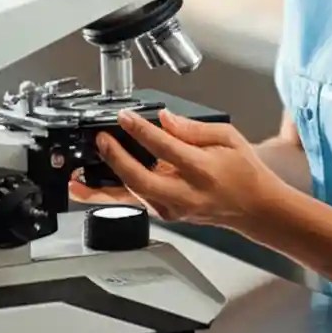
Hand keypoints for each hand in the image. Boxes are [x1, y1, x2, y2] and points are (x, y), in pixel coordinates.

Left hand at [68, 109, 285, 231]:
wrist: (253, 206)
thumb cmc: (244, 171)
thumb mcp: (228, 137)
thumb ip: (193, 128)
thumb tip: (164, 118)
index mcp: (202, 170)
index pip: (165, 147)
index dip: (141, 130)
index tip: (125, 117)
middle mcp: (186, 193)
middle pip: (140, 179)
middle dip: (115, 159)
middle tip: (101, 141)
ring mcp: (174, 208)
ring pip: (132, 197)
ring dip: (102, 186)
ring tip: (78, 176)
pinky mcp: (167, 215)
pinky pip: (135, 203)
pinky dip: (113, 194)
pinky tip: (93, 187)